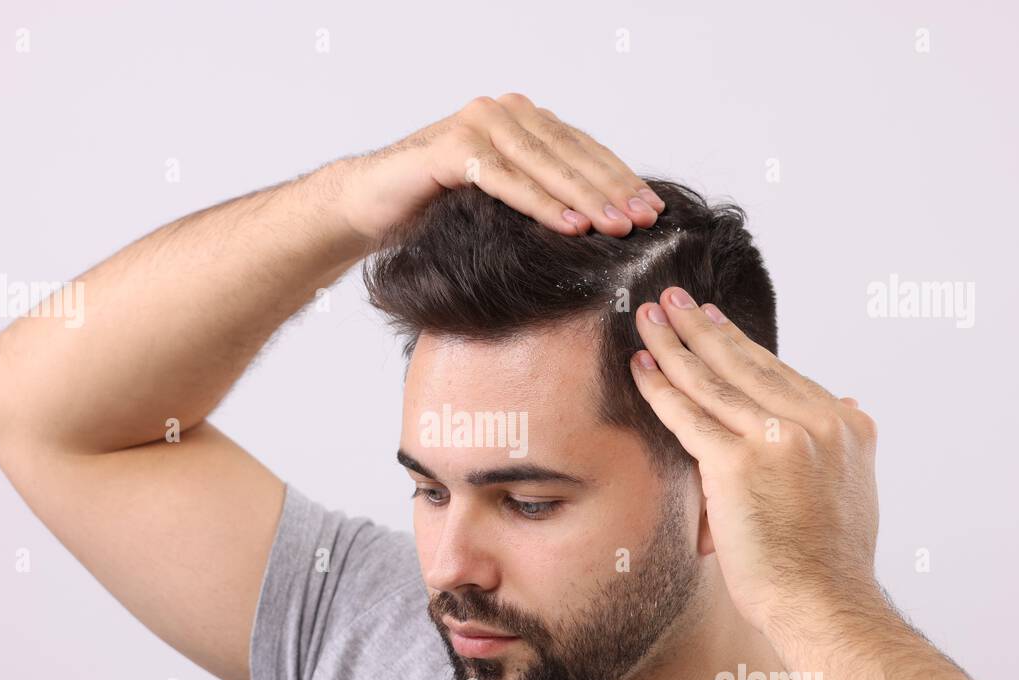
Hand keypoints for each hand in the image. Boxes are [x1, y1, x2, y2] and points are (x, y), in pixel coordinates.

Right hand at [335, 93, 665, 243]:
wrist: (368, 206)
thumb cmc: (434, 209)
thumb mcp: (499, 200)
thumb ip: (541, 193)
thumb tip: (602, 223)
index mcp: (520, 120)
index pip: (581, 148)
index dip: (618, 177)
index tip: (651, 208)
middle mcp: (502, 112)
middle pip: (570, 153)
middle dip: (611, 188)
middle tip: (644, 219)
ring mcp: (476, 125)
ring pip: (544, 164)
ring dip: (585, 197)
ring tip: (616, 226)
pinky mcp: (451, 148)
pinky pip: (506, 179)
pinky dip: (541, 204)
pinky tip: (571, 227)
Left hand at [629, 288, 884, 643]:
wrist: (826, 604)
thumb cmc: (830, 562)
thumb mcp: (855, 487)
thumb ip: (843, 442)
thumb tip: (849, 404)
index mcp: (845, 425)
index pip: (779, 374)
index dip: (739, 345)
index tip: (712, 322)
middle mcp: (817, 423)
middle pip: (745, 364)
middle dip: (702, 329)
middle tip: (672, 299)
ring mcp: (779, 440)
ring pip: (713, 381)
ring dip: (675, 345)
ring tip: (648, 317)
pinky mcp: (740, 464)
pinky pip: (689, 416)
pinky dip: (661, 388)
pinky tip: (640, 366)